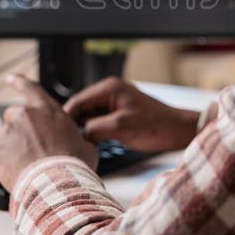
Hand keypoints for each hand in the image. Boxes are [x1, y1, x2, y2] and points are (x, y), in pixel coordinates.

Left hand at [0, 74, 97, 192]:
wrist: (59, 182)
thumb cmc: (74, 166)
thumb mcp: (86, 148)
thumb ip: (80, 142)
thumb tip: (82, 148)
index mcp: (48, 111)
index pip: (31, 88)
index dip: (19, 81)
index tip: (10, 78)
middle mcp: (25, 116)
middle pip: (12, 115)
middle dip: (17, 129)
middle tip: (27, 147)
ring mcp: (8, 133)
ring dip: (4, 146)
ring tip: (16, 164)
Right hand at [63, 78, 200, 152]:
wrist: (178, 131)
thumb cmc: (156, 126)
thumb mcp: (121, 127)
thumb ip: (96, 128)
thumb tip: (78, 135)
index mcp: (109, 88)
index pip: (77, 101)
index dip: (65, 118)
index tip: (56, 134)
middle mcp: (109, 91)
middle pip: (81, 108)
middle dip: (73, 124)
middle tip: (62, 142)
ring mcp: (114, 102)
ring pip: (89, 116)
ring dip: (82, 129)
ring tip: (73, 145)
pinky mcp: (118, 114)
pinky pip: (98, 121)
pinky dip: (92, 132)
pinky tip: (88, 145)